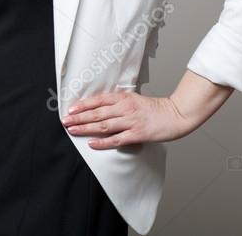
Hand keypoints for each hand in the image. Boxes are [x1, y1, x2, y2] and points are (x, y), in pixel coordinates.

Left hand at [62, 91, 195, 148]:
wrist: (176, 115)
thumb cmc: (155, 108)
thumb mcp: (134, 99)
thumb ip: (118, 101)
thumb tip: (99, 106)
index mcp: (123, 98)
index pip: (98, 100)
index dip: (83, 105)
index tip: (70, 109)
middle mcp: (125, 108)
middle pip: (97, 113)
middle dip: (79, 117)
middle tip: (65, 121)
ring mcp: (131, 122)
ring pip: (103, 126)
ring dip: (86, 128)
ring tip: (73, 130)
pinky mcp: (137, 134)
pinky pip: (116, 139)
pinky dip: (103, 142)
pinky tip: (92, 143)